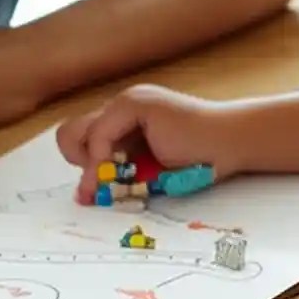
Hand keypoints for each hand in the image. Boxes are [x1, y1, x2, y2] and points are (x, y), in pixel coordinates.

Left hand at [55, 84, 243, 204]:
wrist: (229, 144)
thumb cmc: (198, 161)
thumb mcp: (147, 175)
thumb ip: (118, 179)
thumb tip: (84, 194)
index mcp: (122, 126)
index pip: (81, 143)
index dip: (83, 169)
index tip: (99, 191)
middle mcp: (119, 111)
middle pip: (69, 135)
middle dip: (78, 165)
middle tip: (99, 185)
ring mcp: (126, 104)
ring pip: (76, 134)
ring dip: (89, 165)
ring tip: (112, 180)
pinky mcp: (135, 104)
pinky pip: (98, 133)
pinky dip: (102, 156)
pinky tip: (123, 168)